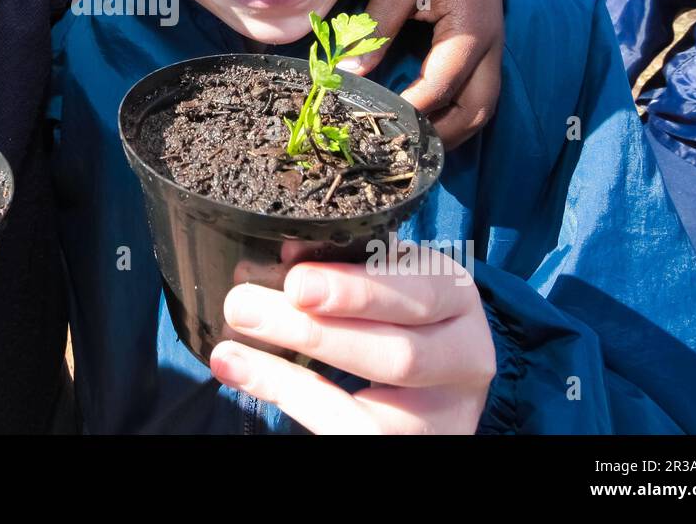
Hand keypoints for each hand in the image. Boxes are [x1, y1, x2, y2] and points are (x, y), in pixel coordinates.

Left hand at [210, 249, 495, 433]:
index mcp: (458, 296)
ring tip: (229, 346)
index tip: (295, 281)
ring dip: (289, 374)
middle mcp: (465, 357)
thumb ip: (346, 264)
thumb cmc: (399, 310)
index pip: (419, 292)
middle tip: (244, 305)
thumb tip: (288, 252)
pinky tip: (238, 369)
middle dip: (314, 332)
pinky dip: (285, 396)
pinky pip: (344, 430)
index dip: (357, 291)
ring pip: (370, 408)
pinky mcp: (413, 443)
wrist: (433, 378)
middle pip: (397, 355)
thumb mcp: (387, 276)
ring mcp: (444, 413)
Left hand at [353, 0, 502, 149]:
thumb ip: (376, 29)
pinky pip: (479, 96)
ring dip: (452, 130)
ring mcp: (495, 52)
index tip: (379, 121)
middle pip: (478, 109)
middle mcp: (491, 47)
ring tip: (415, 143)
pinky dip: (456, 115)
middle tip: (404, 147)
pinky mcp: (488, 53)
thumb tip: (349, 72)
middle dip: (442, 134)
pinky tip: (428, 123)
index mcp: (470, 30)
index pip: (441, 85)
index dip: (411, 108)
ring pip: (484, 108)